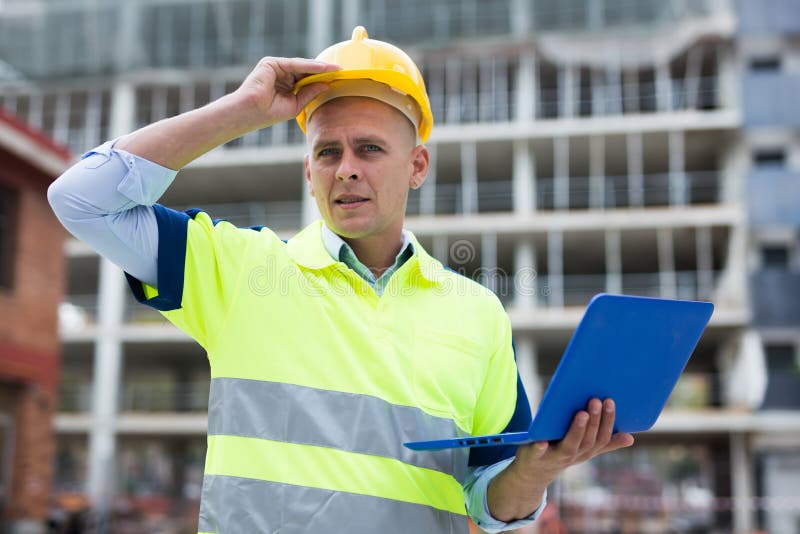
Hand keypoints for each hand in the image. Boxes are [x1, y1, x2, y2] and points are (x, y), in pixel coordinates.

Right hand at [235, 57, 339, 128]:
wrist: (250, 112)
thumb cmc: (269, 113)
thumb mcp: (296, 104)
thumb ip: (309, 93)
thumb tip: (326, 84)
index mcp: (285, 85)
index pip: (306, 79)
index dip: (322, 79)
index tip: (338, 79)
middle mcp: (280, 74)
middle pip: (306, 71)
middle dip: (323, 71)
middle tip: (341, 71)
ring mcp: (275, 67)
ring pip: (302, 66)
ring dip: (319, 68)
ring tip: (335, 70)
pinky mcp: (271, 63)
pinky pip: (295, 64)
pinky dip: (309, 66)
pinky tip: (322, 68)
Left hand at [487, 398, 633, 521]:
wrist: (534, 472)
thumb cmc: (562, 452)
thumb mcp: (585, 448)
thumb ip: (606, 443)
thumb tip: (631, 438)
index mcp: (587, 451)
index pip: (602, 437)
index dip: (607, 420)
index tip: (610, 401)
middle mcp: (574, 455)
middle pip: (588, 440)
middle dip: (594, 421)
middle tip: (595, 400)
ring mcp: (555, 457)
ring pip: (569, 446)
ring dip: (576, 430)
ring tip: (581, 413)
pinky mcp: (536, 456)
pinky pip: (539, 453)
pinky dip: (540, 447)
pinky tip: (541, 440)